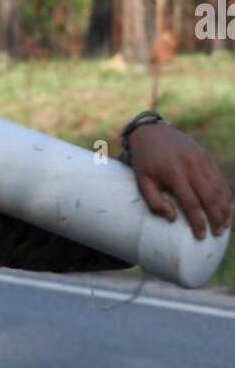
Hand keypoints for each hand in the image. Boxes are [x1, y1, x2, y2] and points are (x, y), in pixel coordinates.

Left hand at [126, 123, 232, 239]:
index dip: (198, 221)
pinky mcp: (206, 156)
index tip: (201, 236)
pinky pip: (219, 178)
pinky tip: (227, 207)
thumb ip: (154, 202)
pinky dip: (225, 194)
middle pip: (209, 197)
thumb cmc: (145, 162)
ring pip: (218, 188)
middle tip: (218, 233)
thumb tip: (172, 219)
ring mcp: (201, 159)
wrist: (151, 132)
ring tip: (224, 224)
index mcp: (173, 173)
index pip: (191, 203)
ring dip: (224, 208)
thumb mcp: (142, 182)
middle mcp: (190, 165)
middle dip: (216, 218)